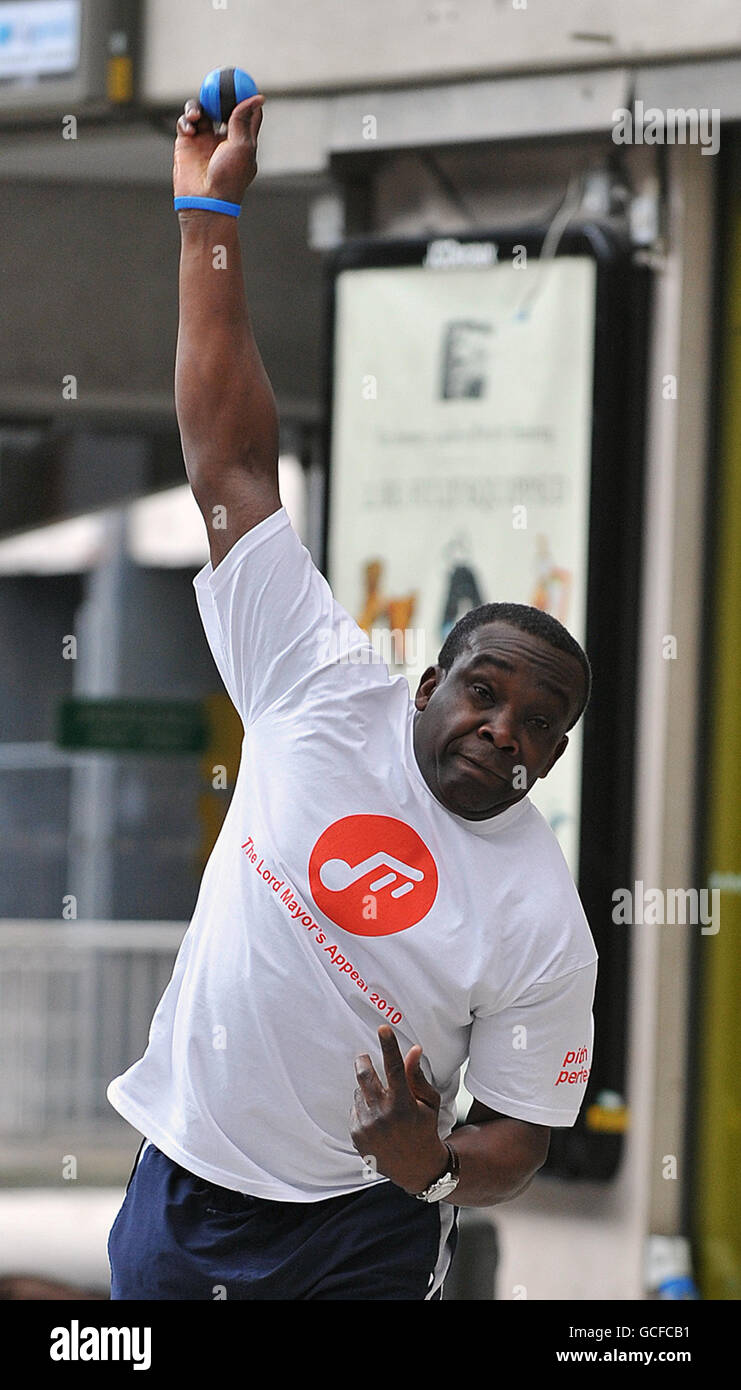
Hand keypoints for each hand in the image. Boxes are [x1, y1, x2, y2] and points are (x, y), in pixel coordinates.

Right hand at [173, 94, 263, 204]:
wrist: (204, 201)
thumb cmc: (228, 178)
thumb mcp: (242, 146)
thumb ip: (244, 119)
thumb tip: (258, 97)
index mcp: (241, 140)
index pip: (246, 113)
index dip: (246, 97)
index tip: (243, 83)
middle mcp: (223, 137)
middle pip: (221, 107)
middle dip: (218, 95)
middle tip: (216, 84)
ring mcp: (204, 139)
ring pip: (201, 110)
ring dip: (197, 106)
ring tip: (196, 115)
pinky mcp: (187, 142)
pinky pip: (185, 121)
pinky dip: (186, 119)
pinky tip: (189, 129)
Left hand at [349, 1026, 448, 1193]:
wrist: (415, 1167)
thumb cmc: (424, 1129)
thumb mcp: (428, 1103)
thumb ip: (417, 1076)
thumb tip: (413, 1049)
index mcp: (404, 1105)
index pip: (395, 1068)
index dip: (389, 1046)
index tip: (383, 1028)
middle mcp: (383, 1115)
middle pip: (365, 1075)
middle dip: (363, 1062)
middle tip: (364, 1057)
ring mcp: (368, 1126)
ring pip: (359, 1092)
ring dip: (367, 1090)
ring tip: (381, 1102)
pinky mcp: (356, 1134)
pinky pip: (355, 1109)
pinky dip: (363, 1107)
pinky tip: (377, 1119)